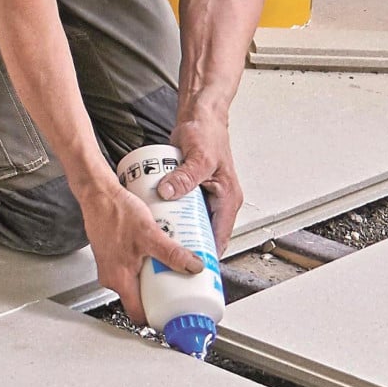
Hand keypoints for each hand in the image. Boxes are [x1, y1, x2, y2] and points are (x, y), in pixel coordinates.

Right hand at [81, 182, 201, 326]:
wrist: (98, 194)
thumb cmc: (115, 212)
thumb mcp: (150, 234)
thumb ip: (171, 253)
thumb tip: (193, 267)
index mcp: (120, 280)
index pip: (139, 314)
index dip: (156, 319)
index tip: (172, 317)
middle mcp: (112, 278)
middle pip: (139, 300)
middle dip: (159, 298)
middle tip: (177, 292)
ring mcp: (111, 268)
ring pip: (136, 283)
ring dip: (153, 280)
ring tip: (169, 272)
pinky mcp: (113, 257)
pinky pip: (131, 269)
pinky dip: (144, 266)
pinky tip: (155, 255)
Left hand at [156, 113, 243, 257]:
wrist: (200, 115)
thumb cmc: (207, 132)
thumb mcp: (198, 157)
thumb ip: (184, 176)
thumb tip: (168, 192)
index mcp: (228, 200)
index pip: (220, 238)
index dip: (207, 258)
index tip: (192, 271)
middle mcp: (220, 202)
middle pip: (205, 237)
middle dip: (190, 252)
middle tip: (171, 263)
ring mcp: (207, 198)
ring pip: (194, 227)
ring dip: (180, 237)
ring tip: (162, 249)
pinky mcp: (193, 192)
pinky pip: (184, 213)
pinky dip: (173, 222)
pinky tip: (158, 227)